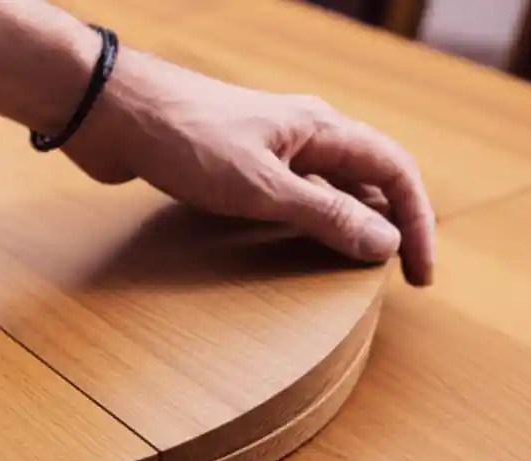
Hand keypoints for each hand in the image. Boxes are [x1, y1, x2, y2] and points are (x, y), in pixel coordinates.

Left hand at [64, 48, 435, 285]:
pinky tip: (297, 249)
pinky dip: (305, 224)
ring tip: (356, 269)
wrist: (112, 114)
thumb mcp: (262, 187)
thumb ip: (324, 216)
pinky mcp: (233, 165)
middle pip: (367, 179)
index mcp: (322, 129)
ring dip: (348, 225)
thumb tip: (385, 244)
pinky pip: (287, 196)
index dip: (416, 223)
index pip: (395, 172)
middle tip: (397, 277)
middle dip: (389, 224)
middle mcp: (302, 134)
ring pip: (327, 188)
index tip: (418, 275)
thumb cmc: (185, 138)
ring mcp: (267, 148)